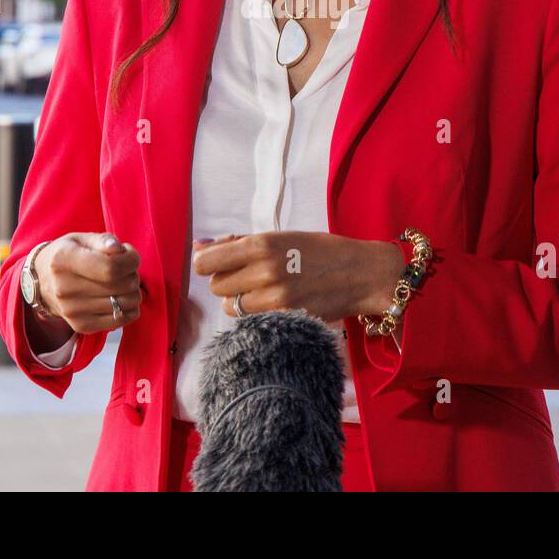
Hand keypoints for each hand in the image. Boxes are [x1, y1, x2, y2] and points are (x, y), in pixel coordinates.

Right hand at [34, 231, 142, 334]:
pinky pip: (120, 320)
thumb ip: (103, 240)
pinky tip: (121, 297)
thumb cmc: (68, 255)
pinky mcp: (80, 325)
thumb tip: (120, 249)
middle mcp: (64, 288)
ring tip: (122, 282)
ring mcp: (71, 310)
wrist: (42, 282)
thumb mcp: (81, 239)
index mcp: (63, 259)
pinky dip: (129, 308)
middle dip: (133, 274)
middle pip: (120, 286)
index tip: (131, 256)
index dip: (131, 261)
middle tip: (126, 269)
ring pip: (124, 304)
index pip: (111, 267)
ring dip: (133, 292)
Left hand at [190, 231, 404, 324]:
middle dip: (229, 282)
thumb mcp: (280, 236)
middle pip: (217, 286)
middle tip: (251, 276)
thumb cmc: (319, 251)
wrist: (361, 274)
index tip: (216, 265)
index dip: (207, 264)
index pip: (206, 262)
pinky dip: (258, 315)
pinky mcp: (286, 319)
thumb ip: (237, 243)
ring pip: (232, 307)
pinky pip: (252, 321)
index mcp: (261, 244)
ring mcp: (274, 299)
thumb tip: (198, 247)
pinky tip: (276, 304)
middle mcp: (264, 271)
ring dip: (242, 301)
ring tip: (265, 291)